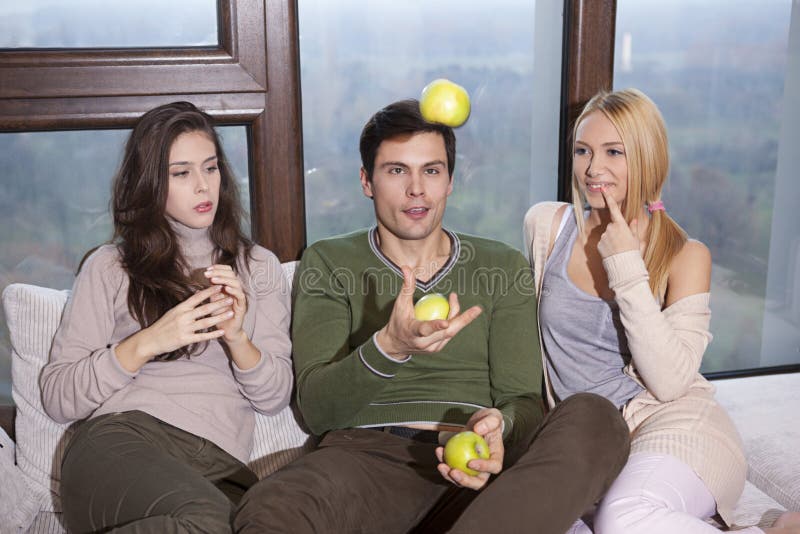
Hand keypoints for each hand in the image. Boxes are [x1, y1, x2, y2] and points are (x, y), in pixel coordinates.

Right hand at [117, 285, 231, 369]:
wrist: (151, 340)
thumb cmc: (163, 325)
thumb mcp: (173, 311)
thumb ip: (186, 305)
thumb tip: (197, 294)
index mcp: (181, 308)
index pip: (197, 297)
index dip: (209, 291)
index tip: (220, 285)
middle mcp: (183, 317)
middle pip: (204, 309)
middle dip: (219, 303)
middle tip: (231, 298)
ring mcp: (185, 328)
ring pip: (206, 322)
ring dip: (220, 317)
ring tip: (231, 313)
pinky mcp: (185, 339)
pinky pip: (202, 336)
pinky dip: (213, 334)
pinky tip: (222, 332)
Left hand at [205, 264, 247, 344]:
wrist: (226, 332)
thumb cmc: (219, 317)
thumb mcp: (212, 304)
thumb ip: (208, 295)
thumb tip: (197, 288)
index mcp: (229, 287)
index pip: (227, 272)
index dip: (218, 268)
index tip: (207, 269)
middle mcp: (235, 290)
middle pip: (231, 274)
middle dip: (219, 272)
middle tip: (208, 273)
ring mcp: (240, 297)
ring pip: (236, 283)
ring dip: (224, 280)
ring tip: (214, 279)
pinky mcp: (242, 305)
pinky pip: (240, 295)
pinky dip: (234, 290)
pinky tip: (226, 288)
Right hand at [375, 266, 481, 360]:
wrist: (395, 345)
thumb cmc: (397, 321)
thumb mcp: (400, 304)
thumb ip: (406, 287)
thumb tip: (406, 267)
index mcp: (413, 332)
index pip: (425, 329)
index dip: (435, 326)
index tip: (445, 323)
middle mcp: (424, 343)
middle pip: (448, 332)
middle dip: (463, 320)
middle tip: (477, 309)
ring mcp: (433, 348)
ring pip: (451, 332)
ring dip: (458, 316)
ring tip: (454, 298)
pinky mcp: (437, 348)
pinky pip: (450, 334)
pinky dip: (454, 321)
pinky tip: (452, 309)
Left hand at [435, 408, 504, 489]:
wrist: (479, 423)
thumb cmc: (489, 420)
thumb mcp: (493, 416)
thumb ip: (489, 422)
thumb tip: (478, 430)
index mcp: (496, 457)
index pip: (494, 467)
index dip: (483, 468)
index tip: (470, 462)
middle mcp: (486, 467)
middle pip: (478, 482)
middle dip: (465, 481)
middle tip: (453, 472)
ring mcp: (473, 468)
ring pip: (463, 479)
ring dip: (450, 476)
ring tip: (441, 465)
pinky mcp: (461, 464)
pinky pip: (452, 468)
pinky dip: (444, 461)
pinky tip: (438, 450)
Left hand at [597, 189, 643, 258]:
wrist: (624, 265)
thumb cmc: (633, 252)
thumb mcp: (636, 239)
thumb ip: (633, 229)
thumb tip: (634, 221)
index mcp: (621, 225)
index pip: (614, 209)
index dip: (609, 198)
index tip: (603, 190)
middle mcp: (610, 228)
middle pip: (612, 226)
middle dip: (616, 231)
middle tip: (623, 242)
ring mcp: (603, 236)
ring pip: (607, 234)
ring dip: (611, 239)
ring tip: (618, 248)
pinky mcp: (599, 244)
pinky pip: (603, 242)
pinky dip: (607, 245)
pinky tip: (612, 252)